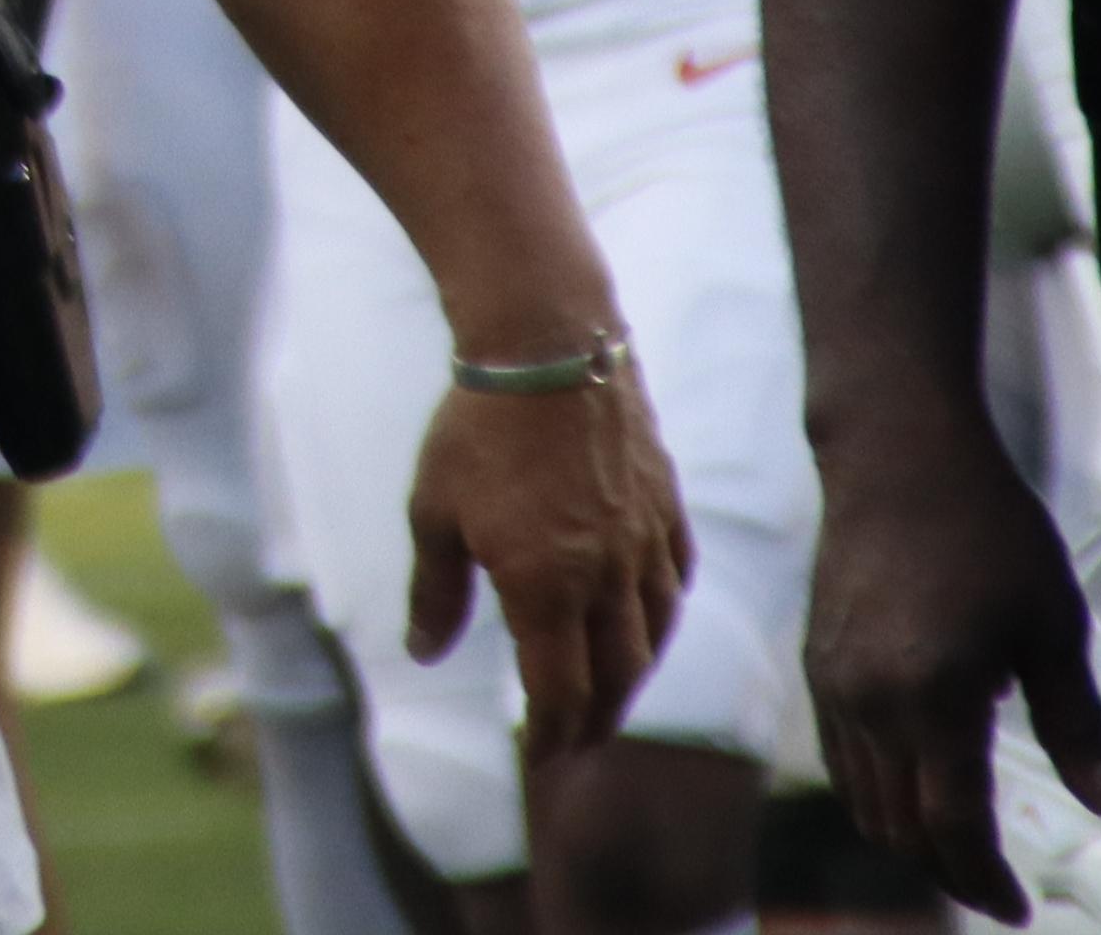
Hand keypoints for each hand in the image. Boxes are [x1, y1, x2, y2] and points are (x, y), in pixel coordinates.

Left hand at [402, 356, 696, 772]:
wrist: (547, 343)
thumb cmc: (476, 427)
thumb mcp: (434, 512)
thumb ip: (436, 592)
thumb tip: (425, 654)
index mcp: (545, 585)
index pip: (560, 693)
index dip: (552, 736)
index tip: (539, 757)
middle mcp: (606, 574)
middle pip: (618, 678)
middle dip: (596, 723)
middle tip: (576, 743)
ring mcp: (645, 540)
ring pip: (655, 635)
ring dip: (632, 678)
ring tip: (610, 695)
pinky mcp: (666, 505)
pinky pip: (675, 580)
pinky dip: (662, 616)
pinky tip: (646, 623)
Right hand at [804, 413, 1100, 918]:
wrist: (898, 450)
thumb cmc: (984, 525)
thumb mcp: (1054, 625)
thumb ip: (1078, 725)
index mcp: (934, 696)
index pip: (953, 828)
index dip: (987, 882)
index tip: (1019, 909)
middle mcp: (870, 699)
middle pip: (901, 829)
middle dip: (950, 872)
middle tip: (997, 889)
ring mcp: (834, 682)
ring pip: (865, 801)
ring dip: (911, 838)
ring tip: (962, 848)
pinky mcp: (819, 662)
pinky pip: (841, 759)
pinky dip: (878, 795)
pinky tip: (918, 787)